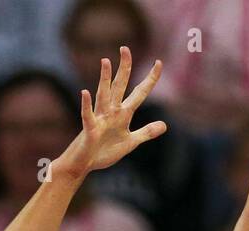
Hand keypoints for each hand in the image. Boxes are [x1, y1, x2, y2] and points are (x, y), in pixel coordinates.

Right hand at [52, 46, 165, 181]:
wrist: (84, 164)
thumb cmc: (103, 152)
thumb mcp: (130, 142)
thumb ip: (146, 132)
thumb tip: (164, 125)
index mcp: (123, 114)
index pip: (139, 93)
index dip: (150, 79)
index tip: (158, 62)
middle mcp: (112, 112)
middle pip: (120, 86)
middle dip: (124, 68)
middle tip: (125, 48)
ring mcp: (100, 119)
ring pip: (103, 95)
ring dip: (104, 79)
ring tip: (105, 61)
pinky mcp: (90, 129)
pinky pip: (87, 115)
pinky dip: (86, 105)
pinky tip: (85, 92)